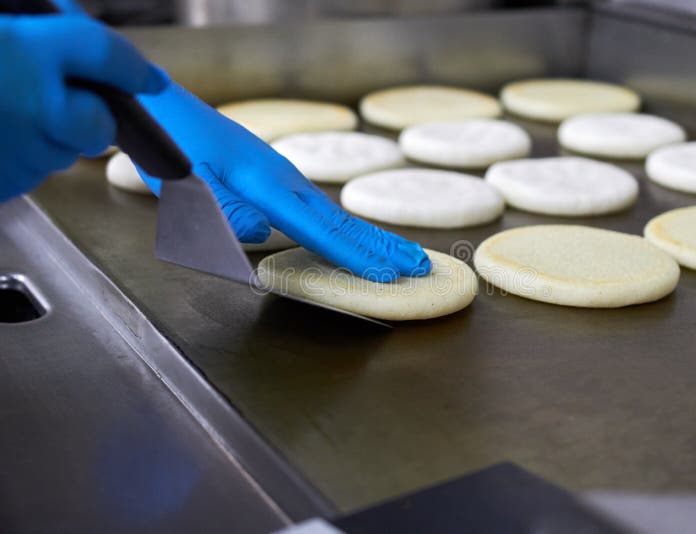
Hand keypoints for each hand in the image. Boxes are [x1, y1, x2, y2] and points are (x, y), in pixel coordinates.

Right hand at [0, 12, 166, 202]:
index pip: (106, 56)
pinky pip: (29, 173)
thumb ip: (25, 24)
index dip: (133, 67)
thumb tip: (55, 25)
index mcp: (28, 52)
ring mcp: (18, 152)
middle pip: (100, 124)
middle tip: (65, 100)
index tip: (150, 79)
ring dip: (49, 136)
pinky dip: (19, 157)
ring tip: (1, 111)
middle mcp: (36, 107)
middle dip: (93, 115)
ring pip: (63, 153)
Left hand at [137, 81, 430, 281]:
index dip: (355, 256)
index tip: (387, 275)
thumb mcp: (188, 182)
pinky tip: (353, 234)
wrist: (167, 110)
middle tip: (420, 265)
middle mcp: (286, 181)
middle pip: (344, 221)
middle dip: (383, 246)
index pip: (322, 230)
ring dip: (372, 236)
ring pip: (337, 214)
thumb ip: (224, 210)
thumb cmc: (173, 148)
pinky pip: (321, 209)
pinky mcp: (277, 178)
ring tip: (402, 252)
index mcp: (269, 187)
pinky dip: (347, 227)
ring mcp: (285, 178)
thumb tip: (262, 234)